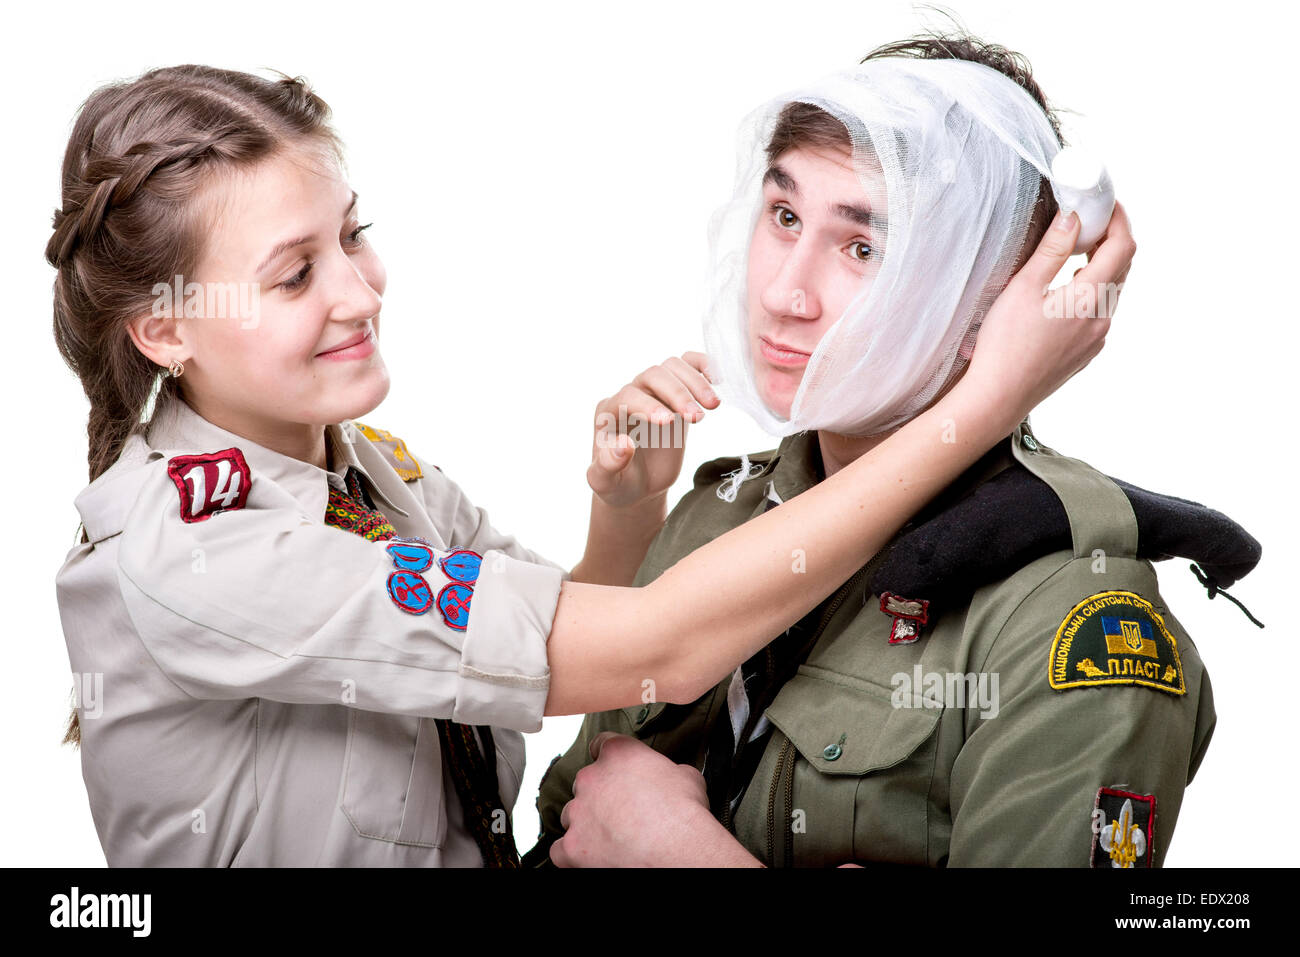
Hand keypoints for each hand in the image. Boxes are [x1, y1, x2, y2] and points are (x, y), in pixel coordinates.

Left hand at [549, 732, 759, 866]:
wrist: (680, 851)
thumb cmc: (685, 814)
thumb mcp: (686, 776)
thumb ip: (667, 770)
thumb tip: (671, 777)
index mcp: (618, 754)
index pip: (601, 744)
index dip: (608, 758)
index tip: (613, 770)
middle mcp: (591, 778)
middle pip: (584, 783)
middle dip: (599, 796)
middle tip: (621, 813)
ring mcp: (579, 812)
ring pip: (572, 815)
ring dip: (586, 824)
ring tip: (610, 838)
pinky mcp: (572, 847)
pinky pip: (560, 848)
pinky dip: (573, 853)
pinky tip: (591, 857)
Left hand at [587, 352, 718, 508]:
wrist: (639, 484)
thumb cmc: (619, 482)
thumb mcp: (606, 482)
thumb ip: (608, 465)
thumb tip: (624, 444)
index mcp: (609, 412)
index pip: (628, 395)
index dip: (648, 405)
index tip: (669, 422)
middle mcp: (631, 395)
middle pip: (653, 375)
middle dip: (677, 393)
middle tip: (698, 418)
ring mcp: (654, 392)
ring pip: (672, 367)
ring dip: (694, 382)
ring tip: (713, 406)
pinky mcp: (676, 395)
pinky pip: (687, 366)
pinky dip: (702, 365)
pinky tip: (717, 380)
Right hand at [962, 200, 1135, 420]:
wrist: (999, 396)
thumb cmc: (1004, 347)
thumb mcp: (1023, 288)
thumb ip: (1051, 250)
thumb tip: (1072, 218)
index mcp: (1089, 298)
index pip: (1123, 247)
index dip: (1119, 219)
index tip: (1106, 204)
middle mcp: (1102, 319)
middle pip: (1122, 268)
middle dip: (1110, 240)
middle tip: (1088, 222)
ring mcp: (1097, 338)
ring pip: (1111, 291)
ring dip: (1100, 267)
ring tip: (1073, 255)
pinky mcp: (1086, 352)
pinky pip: (1098, 313)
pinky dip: (1090, 292)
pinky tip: (1063, 293)